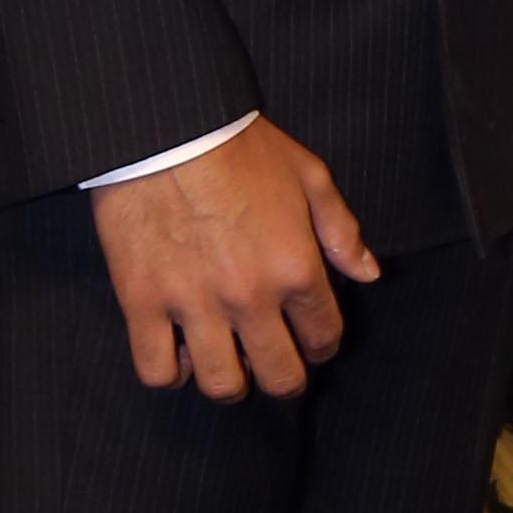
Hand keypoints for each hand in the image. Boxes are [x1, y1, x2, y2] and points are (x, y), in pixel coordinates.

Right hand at [89, 113, 376, 397]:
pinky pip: (156, 370)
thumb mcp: (308, 175)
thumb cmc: (239, 145)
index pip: (324, 338)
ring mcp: (194, 304)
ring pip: (221, 385)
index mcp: (296, 268)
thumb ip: (342, 230)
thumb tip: (369, 273)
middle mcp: (250, 297)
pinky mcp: (142, 303)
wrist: (165, 127)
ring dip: (230, 382)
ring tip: (226, 362)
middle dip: (284, 377)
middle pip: (279, 377)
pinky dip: (169, 372)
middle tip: (273, 363)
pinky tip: (178, 352)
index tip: (311, 341)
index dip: (322, 346)